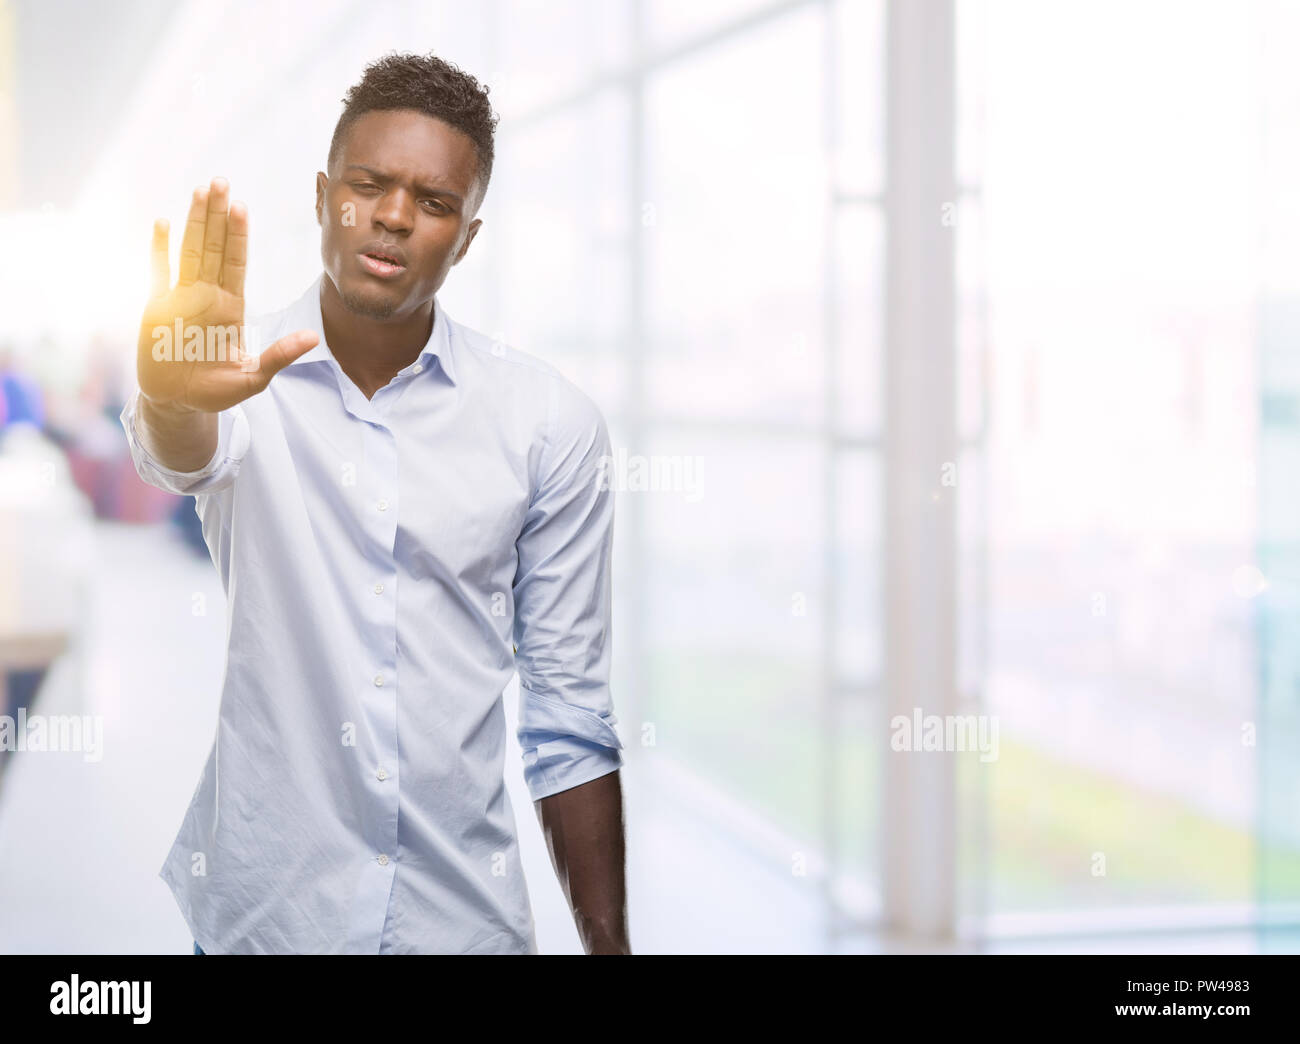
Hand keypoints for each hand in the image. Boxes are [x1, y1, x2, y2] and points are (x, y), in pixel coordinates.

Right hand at [137, 176, 317, 412]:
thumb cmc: (215, 391)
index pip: (236, 263)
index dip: (238, 235)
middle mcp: (207, 295)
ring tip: (199, 190)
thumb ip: (278, 356)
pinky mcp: (156, 307)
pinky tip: (162, 222)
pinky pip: (158, 271)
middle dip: (217, 215)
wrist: (178, 402)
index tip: (241, 206)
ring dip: (193, 220)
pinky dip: (159, 248)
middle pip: (213, 247)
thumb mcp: (252, 378)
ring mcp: (181, 297)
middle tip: (221, 180)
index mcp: (231, 307)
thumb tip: (313, 338)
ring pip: (188, 250)